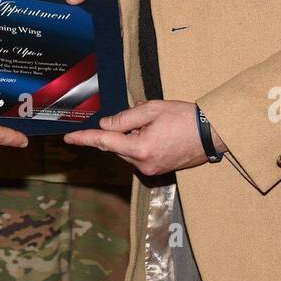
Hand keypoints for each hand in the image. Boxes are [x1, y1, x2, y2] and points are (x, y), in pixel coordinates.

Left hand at [64, 100, 222, 175]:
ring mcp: (152, 170)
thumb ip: (125, 118)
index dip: (85, 138)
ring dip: (132, 137)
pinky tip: (158, 132)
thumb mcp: (152, 110)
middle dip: (121, 131)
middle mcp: (143, 164)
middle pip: (117, 146)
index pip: (105, 141)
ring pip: (128, 151)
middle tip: (141, 116)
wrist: (212, 134)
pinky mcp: (159, 170)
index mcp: (140, 148)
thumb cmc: (185, 118)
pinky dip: (141, 143)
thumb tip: (106, 124)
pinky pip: (139, 155)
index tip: (69, 138)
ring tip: (156, 123)